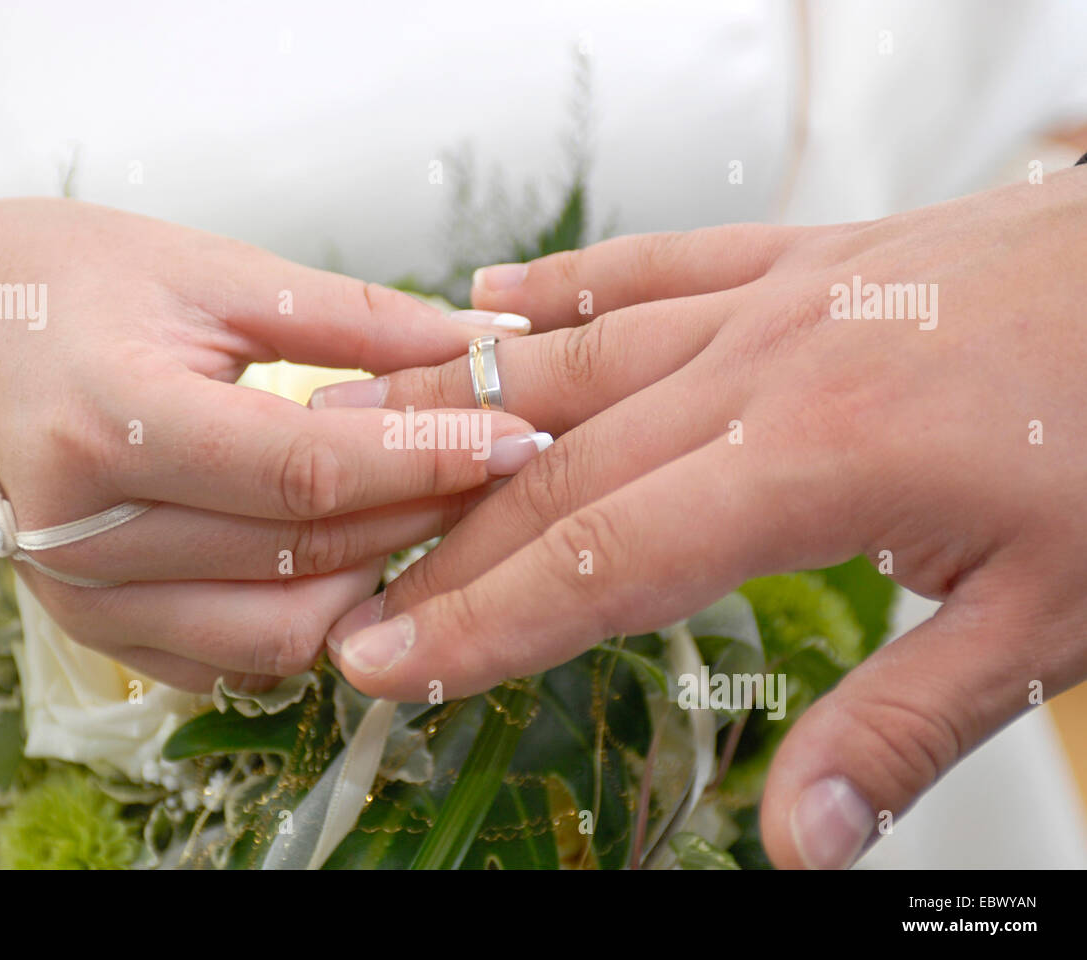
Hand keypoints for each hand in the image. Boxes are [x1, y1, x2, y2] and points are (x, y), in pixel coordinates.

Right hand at [0, 198, 543, 692]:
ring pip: (280, 634)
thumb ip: (353, 320)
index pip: (305, 473)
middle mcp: (88, 535)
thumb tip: (482, 347)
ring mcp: (85, 599)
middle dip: (424, 515)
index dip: (426, 461)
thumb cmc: (70, 282)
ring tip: (424, 511)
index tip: (521, 434)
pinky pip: (234, 663)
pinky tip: (343, 561)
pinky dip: (307, 621)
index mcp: (113, 424)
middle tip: (500, 469)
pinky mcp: (95, 632)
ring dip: (374, 580)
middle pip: (304, 558)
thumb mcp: (210, 272)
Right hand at [319, 167, 1086, 867]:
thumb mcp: (1049, 617)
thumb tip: (805, 841)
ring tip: (363, 440)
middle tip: (354, 593)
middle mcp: (764, 368)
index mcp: (817, 462)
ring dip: (458, 404)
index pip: (599, 559)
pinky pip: (646, 262)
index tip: (390, 660)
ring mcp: (770, 300)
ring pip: (571, 355)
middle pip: (558, 467)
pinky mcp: (793, 256)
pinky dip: (556, 287)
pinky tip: (487, 301)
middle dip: (444, 544)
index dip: (480, 622)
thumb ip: (905, 728)